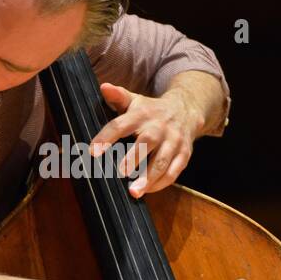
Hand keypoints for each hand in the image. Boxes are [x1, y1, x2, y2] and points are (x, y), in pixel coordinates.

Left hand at [89, 82, 201, 197]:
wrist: (187, 110)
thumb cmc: (152, 110)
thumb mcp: (136, 100)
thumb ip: (119, 96)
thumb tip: (104, 87)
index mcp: (142, 114)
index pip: (121, 124)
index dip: (106, 137)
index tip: (93, 151)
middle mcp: (159, 127)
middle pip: (147, 141)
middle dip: (134, 158)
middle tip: (120, 172)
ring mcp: (174, 141)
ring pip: (163, 161)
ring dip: (149, 178)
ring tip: (134, 192)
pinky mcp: (184, 154)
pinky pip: (175, 171)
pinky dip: (162, 183)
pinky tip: (148, 190)